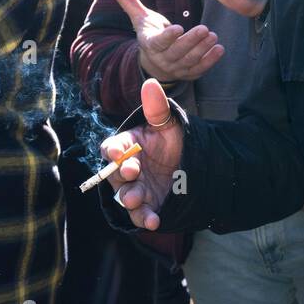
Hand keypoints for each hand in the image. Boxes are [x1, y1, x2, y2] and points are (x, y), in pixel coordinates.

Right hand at [107, 78, 184, 230]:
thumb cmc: (172, 141)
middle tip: (131, 172)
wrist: (191, 162)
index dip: (113, 149)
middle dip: (121, 174)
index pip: (112, 148)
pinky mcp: (148, 204)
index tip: (117, 150)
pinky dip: (145, 218)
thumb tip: (150, 82)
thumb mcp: (168, 124)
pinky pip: (141, 214)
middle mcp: (127, 168)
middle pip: (115, 174)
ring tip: (137, 199)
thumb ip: (157, 108)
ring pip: (125, 196)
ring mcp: (136, 187)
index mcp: (127, 146)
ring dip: (129, 199)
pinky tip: (153, 221)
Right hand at [108, 0, 224, 82]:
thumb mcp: (141, 19)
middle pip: (178, 52)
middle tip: (205, 29)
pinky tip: (219, 49)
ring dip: (203, 49)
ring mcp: (177, 68)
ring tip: (213, 35)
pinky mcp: (190, 73)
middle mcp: (163, 59)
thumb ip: (131, 3)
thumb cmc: (151, 35)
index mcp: (151, 44)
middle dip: (191, 41)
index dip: (168, 36)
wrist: (155, 63)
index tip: (178, 27)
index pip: (159, 42)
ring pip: (190, 61)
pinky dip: (211, 60)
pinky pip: (200, 69)